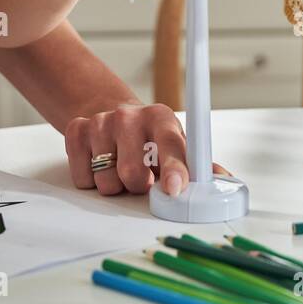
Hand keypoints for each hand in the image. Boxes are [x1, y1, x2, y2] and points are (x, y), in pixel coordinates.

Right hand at [64, 103, 230, 195]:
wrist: (115, 117)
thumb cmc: (152, 140)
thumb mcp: (177, 146)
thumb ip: (199, 166)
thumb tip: (226, 181)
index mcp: (162, 118)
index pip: (170, 147)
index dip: (174, 170)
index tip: (175, 188)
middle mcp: (129, 115)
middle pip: (133, 174)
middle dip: (138, 186)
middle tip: (141, 177)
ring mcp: (100, 121)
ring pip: (106, 181)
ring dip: (114, 185)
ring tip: (120, 167)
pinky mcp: (76, 130)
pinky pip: (83, 178)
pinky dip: (91, 179)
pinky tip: (100, 162)